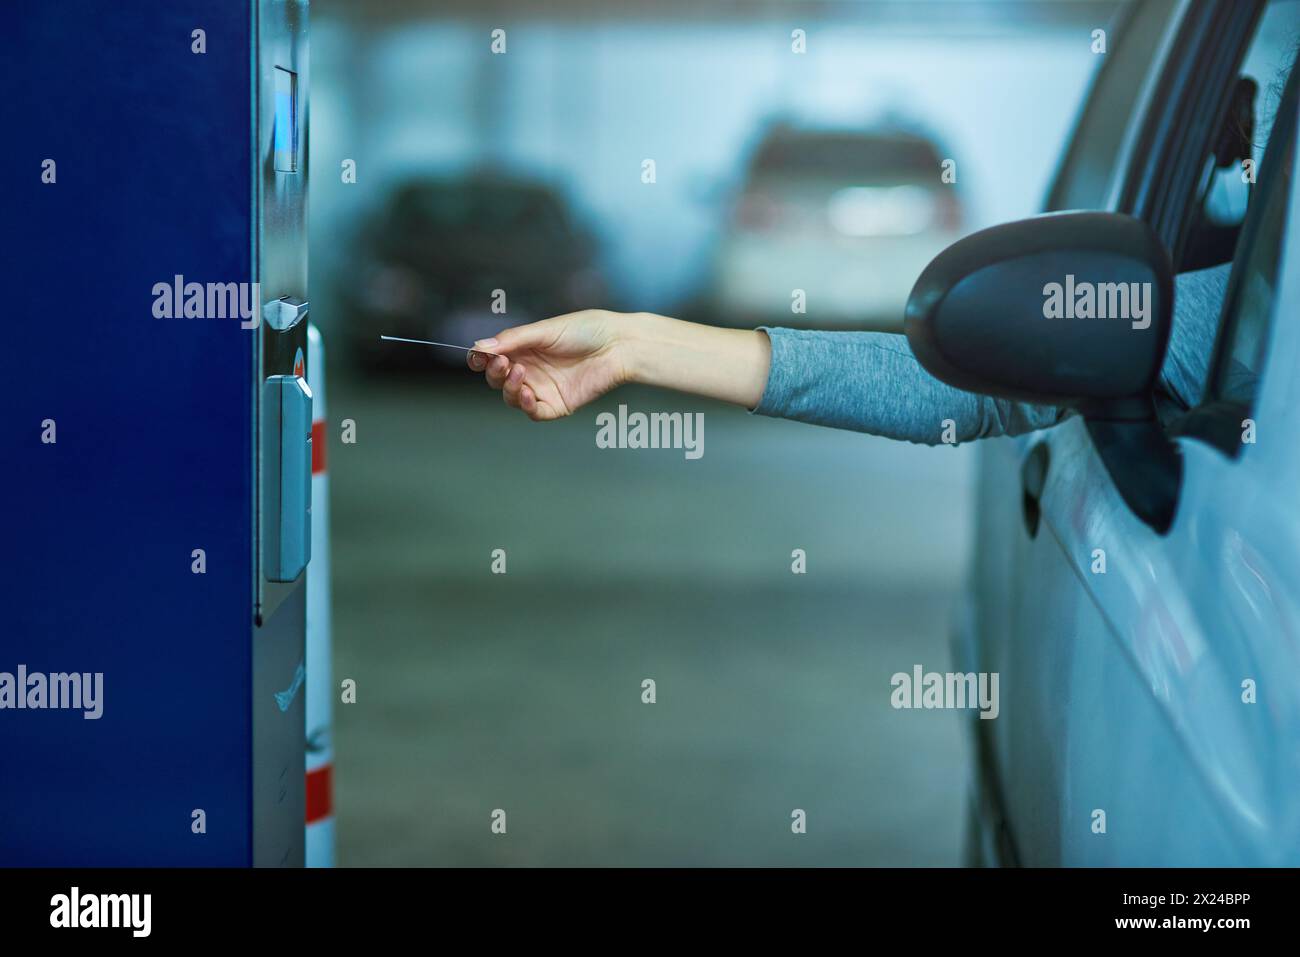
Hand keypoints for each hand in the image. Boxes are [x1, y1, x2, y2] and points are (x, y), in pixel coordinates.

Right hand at [468, 310, 634, 420]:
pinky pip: (535, 412)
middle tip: (503, 363)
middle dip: (494, 372)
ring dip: (509, 388)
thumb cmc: (586, 330)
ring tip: (519, 373)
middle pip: (498, 379)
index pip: (493, 358)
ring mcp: (543, 388)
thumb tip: (480, 346)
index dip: (480, 359)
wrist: (618, 345)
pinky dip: (527, 406)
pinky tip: (529, 394)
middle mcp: (530, 369)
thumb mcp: (545, 330)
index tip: (476, 357)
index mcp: (524, 349)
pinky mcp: (558, 404)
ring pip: (512, 397)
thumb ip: (513, 340)